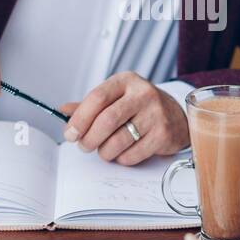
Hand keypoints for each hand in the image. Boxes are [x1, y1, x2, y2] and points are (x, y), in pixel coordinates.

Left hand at [59, 71, 188, 165]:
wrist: (176, 116)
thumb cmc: (139, 107)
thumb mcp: (116, 98)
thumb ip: (90, 105)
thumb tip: (63, 111)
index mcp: (126, 81)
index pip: (97, 97)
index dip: (80, 118)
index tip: (70, 133)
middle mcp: (143, 94)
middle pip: (107, 120)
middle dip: (89, 139)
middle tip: (84, 146)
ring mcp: (156, 114)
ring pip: (118, 141)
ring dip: (104, 152)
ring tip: (104, 150)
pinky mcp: (163, 134)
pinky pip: (132, 155)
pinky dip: (121, 159)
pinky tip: (123, 152)